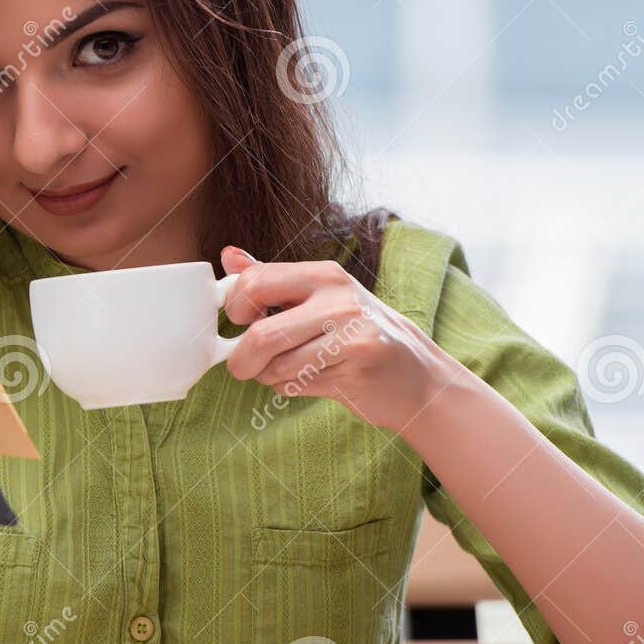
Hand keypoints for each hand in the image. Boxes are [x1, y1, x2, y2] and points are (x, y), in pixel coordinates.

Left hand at [219, 244, 451, 434]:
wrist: (415, 372)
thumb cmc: (357, 330)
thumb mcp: (319, 294)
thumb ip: (273, 278)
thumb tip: (228, 256)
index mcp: (324, 275)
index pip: (255, 283)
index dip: (235, 308)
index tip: (240, 321)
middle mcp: (338, 302)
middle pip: (263, 335)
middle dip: (241, 359)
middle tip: (241, 366)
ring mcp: (350, 339)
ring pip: (277, 367)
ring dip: (268, 376)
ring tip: (285, 370)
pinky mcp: (355, 373)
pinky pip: (297, 386)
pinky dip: (290, 387)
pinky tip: (310, 379)